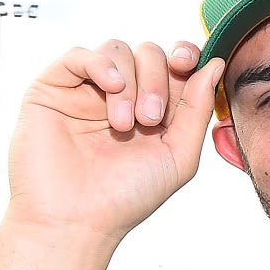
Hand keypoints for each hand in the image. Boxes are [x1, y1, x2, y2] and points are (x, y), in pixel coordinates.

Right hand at [4, 39, 223, 243]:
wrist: (76, 220)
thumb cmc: (126, 197)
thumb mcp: (178, 156)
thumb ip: (198, 109)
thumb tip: (215, 64)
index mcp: (154, 109)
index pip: (174, 64)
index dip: (185, 54)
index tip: (188, 63)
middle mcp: (123, 96)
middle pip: (149, 53)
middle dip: (157, 80)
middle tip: (150, 119)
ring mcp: (87, 90)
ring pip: (117, 50)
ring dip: (130, 82)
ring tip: (123, 124)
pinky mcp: (54, 88)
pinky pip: (79, 54)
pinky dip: (100, 64)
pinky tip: (110, 88)